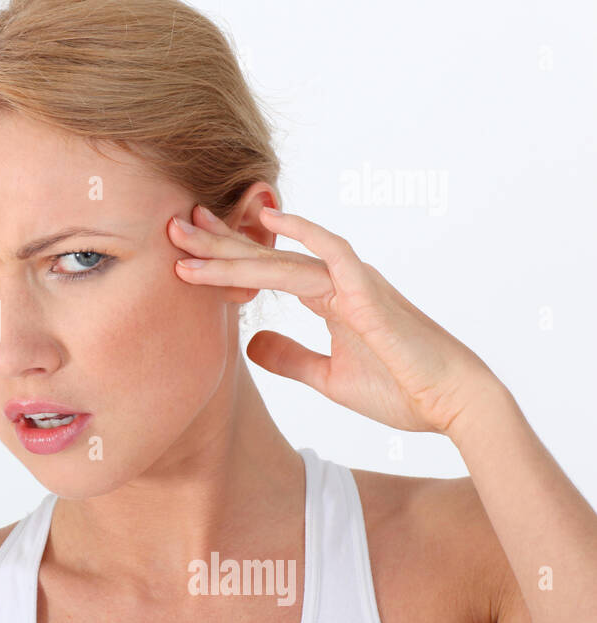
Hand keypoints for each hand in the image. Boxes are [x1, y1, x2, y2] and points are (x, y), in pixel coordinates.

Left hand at [169, 203, 499, 436]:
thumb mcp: (329, 379)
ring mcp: (355, 282)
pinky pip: (335, 252)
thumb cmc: (401, 390)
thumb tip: (250, 345)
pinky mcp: (371, 292)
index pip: (267, 270)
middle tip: (170, 228)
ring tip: (188, 240)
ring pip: (283, 258)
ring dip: (234, 250)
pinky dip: (306, 232)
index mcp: (329, 296)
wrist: (453, 405)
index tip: (185, 249)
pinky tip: (272, 217)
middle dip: (216, 244)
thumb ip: (290, 358)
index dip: (226, 258)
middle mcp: (338, 280)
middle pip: (266, 256)